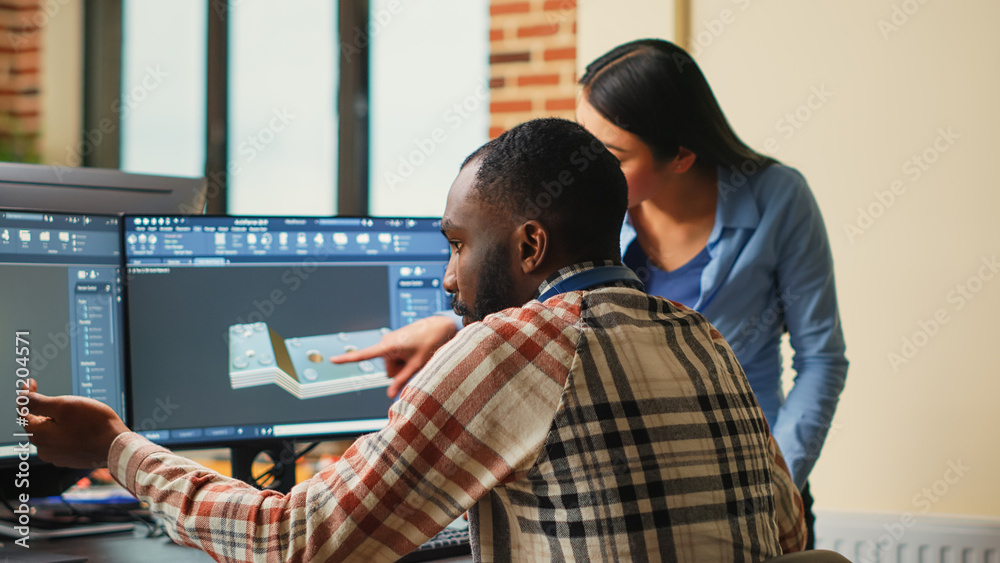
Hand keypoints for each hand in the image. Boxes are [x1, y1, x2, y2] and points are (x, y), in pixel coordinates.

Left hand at [23, 380, 129, 469]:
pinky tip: (80, 425)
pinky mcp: (70, 458)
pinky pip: (62, 441)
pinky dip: (67, 431)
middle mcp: (45, 449)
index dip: (26, 396)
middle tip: (57, 397)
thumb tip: (22, 397)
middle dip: (44, 409)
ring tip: (74, 412)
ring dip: (57, 421)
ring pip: (51, 432)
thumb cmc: (94, 424)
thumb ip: (38, 401)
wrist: (117, 445)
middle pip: (37, 423)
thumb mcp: (64, 405)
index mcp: (39, 435)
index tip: (31, 384)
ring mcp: (58, 456)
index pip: (23, 413)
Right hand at [330, 315, 457, 397]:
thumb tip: (390, 395)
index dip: (347, 359)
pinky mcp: (396, 341)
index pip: (364, 355)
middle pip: (388, 369)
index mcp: (388, 346)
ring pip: (393, 365)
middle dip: (400, 370)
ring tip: (418, 353)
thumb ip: (402, 380)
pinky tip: (417, 351)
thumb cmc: (431, 342)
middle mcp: (386, 342)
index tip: (332, 360)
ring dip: (405, 364)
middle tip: (416, 360)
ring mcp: (391, 341)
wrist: (441, 326)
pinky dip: (406, 359)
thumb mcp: (417, 365)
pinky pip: (397, 357)